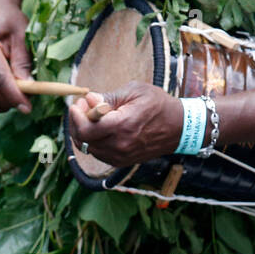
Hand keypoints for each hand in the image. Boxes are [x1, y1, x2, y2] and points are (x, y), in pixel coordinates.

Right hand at [0, 0, 31, 112]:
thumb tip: (28, 87)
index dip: (14, 96)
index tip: (27, 107)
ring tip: (18, 93)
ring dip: (4, 104)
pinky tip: (7, 92)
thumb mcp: (21, 35)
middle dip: (10, 102)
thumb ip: (23, 61)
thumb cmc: (8, 20)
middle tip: (28, 100)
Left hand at [68, 83, 184, 167]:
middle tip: (81, 108)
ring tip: (91, 116)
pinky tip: (99, 128)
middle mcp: (119, 145)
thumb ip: (109, 97)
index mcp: (122, 125)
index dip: (75, 116)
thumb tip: (88, 99)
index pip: (85, 129)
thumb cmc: (158, 105)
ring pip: (88, 147)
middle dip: (77, 122)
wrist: (179, 128)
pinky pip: (98, 153)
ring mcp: (119, 156)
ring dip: (84, 132)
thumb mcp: (135, 91)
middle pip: (82, 139)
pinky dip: (93, 141)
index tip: (76, 104)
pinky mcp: (120, 162)